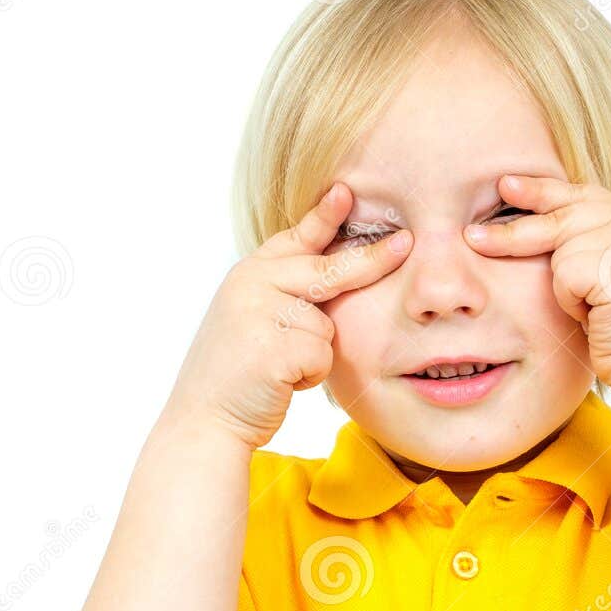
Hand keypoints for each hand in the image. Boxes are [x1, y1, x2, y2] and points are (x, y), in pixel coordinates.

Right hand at [166, 182, 411, 448]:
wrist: (205, 421)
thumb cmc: (240, 375)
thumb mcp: (256, 321)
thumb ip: (287, 294)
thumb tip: (341, 269)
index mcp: (249, 274)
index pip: (295, 238)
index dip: (325, 215)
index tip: (347, 190)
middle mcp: (251, 285)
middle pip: (328, 270)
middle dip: (371, 260)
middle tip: (406, 244)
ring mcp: (259, 313)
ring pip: (327, 324)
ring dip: (316, 353)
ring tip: (279, 367)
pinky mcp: (273, 347)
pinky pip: (322, 355)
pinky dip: (310, 376)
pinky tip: (279, 382)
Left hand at [463, 175, 610, 392]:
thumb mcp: (606, 276)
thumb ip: (585, 244)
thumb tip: (534, 225)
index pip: (579, 193)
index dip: (540, 191)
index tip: (506, 186)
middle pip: (559, 211)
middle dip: (512, 227)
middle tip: (472, 237)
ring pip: (558, 244)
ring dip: (564, 284)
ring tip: (595, 310)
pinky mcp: (610, 262)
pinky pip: (563, 274)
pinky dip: (570, 301)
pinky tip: (598, 316)